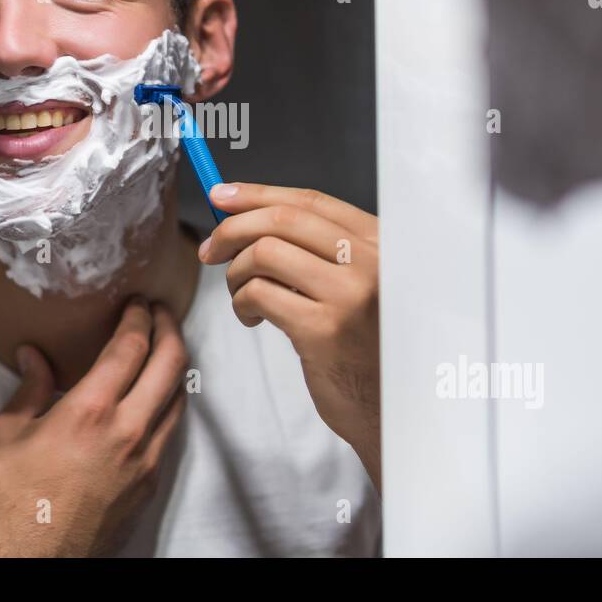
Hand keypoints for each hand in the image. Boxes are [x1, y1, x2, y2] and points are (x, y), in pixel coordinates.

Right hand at [0, 298, 187, 556]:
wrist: (34, 560)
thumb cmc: (13, 499)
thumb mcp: (5, 434)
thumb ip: (28, 388)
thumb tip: (34, 356)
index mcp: (91, 411)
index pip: (132, 347)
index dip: (139, 317)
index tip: (137, 303)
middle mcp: (128, 430)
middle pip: (171, 363)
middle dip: (169, 329)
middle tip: (161, 313)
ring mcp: (145, 459)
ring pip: (179, 398)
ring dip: (175, 366)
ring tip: (162, 349)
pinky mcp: (150, 483)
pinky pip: (170, 431)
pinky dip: (168, 404)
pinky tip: (154, 398)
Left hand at [199, 182, 380, 490]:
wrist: (391, 407)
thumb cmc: (365, 344)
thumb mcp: (358, 284)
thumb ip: (319, 250)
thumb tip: (244, 214)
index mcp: (380, 243)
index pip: (311, 201)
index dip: (259, 193)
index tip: (221, 196)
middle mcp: (370, 261)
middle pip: (283, 220)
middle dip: (233, 228)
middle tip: (209, 250)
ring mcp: (348, 295)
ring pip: (265, 253)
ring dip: (236, 273)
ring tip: (242, 295)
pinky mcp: (323, 330)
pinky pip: (260, 294)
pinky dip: (242, 302)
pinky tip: (252, 317)